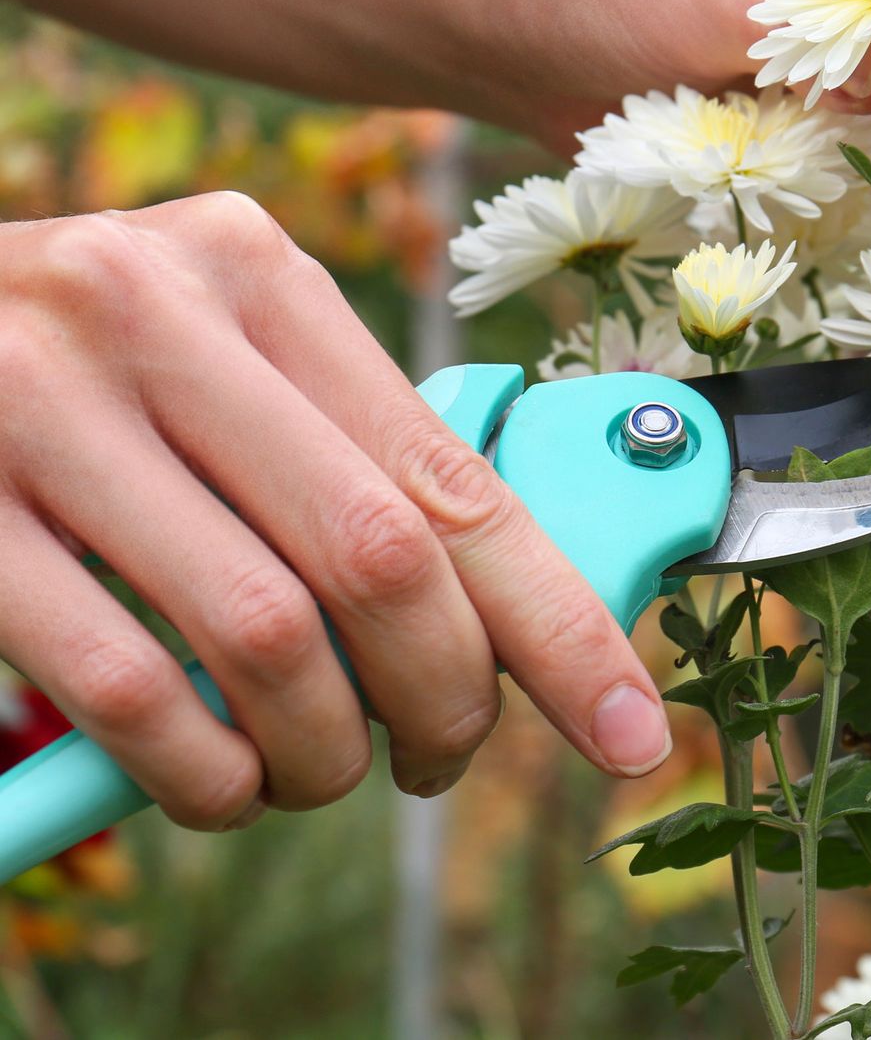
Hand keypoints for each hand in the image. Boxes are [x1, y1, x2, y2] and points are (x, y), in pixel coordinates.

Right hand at [0, 195, 669, 829]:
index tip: (629, 729)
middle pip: (381, 560)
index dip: (560, 622)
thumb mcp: (224, 359)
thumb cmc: (89, 370)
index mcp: (260, 273)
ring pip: (263, 634)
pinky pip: (123, 684)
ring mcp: (42, 402)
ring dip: (321, 748)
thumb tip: (501, 614)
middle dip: (446, 699)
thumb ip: (347, 454)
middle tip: (442, 758)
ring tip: (318, 770)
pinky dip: (198, 768)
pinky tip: (218, 781)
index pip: (456, 476)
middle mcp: (158, 313)